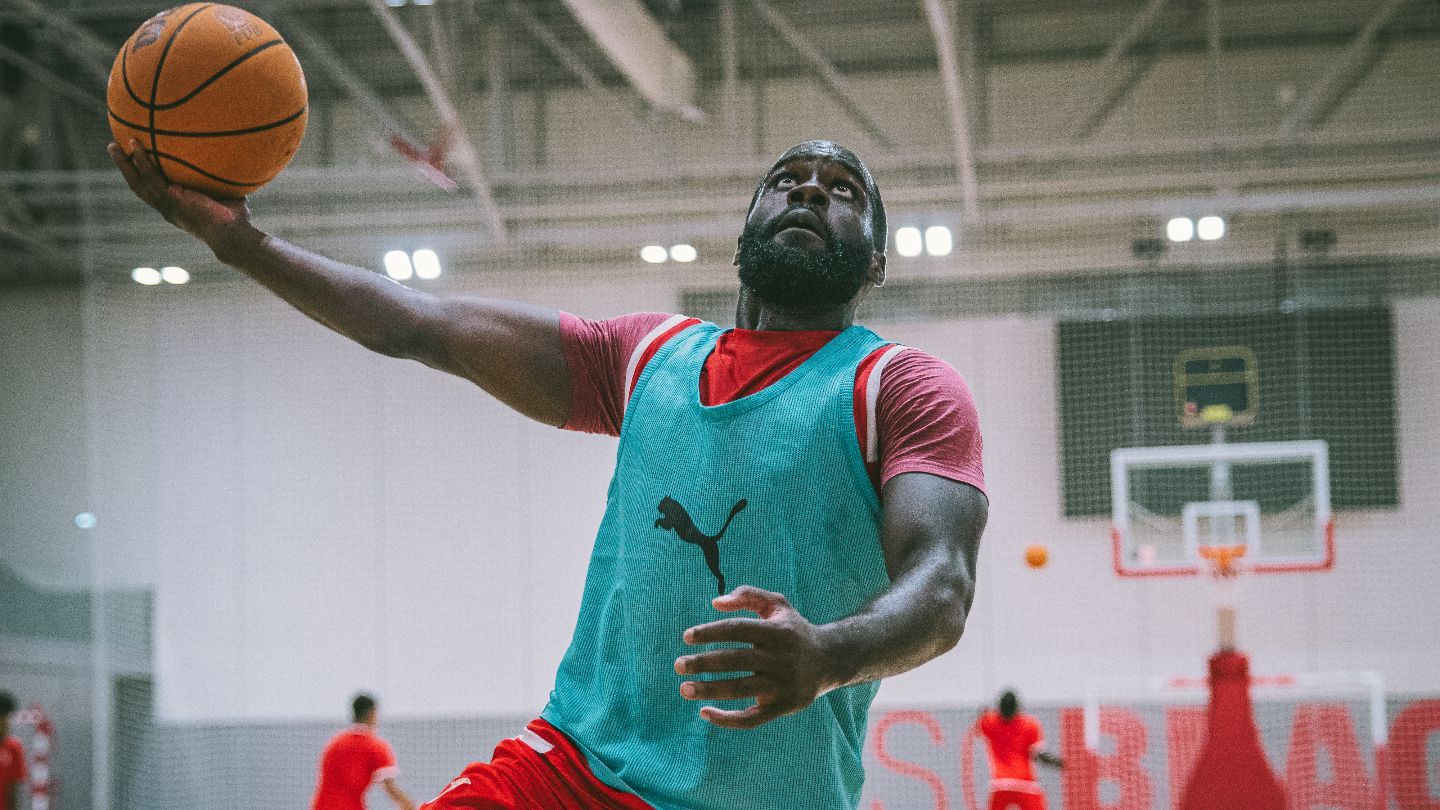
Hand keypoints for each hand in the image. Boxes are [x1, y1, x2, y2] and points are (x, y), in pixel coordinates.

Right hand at [107, 139, 252, 251]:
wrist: (232, 235)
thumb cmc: (234, 220)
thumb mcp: (223, 198)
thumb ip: (219, 185)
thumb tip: (230, 167)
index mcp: (175, 209)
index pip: (153, 192)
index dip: (142, 179)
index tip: (134, 164)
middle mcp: (167, 209)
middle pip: (138, 186)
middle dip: (125, 169)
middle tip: (114, 150)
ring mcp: (167, 205)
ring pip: (138, 182)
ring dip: (125, 163)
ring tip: (115, 145)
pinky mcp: (172, 199)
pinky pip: (152, 177)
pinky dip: (142, 161)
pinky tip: (136, 146)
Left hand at [674, 585, 836, 728]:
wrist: (829, 660)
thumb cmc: (793, 630)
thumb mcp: (777, 605)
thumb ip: (748, 595)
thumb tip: (715, 602)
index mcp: (776, 631)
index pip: (737, 630)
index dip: (711, 632)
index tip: (687, 637)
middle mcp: (780, 658)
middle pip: (735, 660)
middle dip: (703, 663)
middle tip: (678, 665)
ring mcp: (781, 685)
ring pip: (739, 690)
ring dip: (709, 690)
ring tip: (684, 688)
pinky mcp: (782, 707)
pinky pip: (751, 718)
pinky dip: (727, 719)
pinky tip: (705, 713)